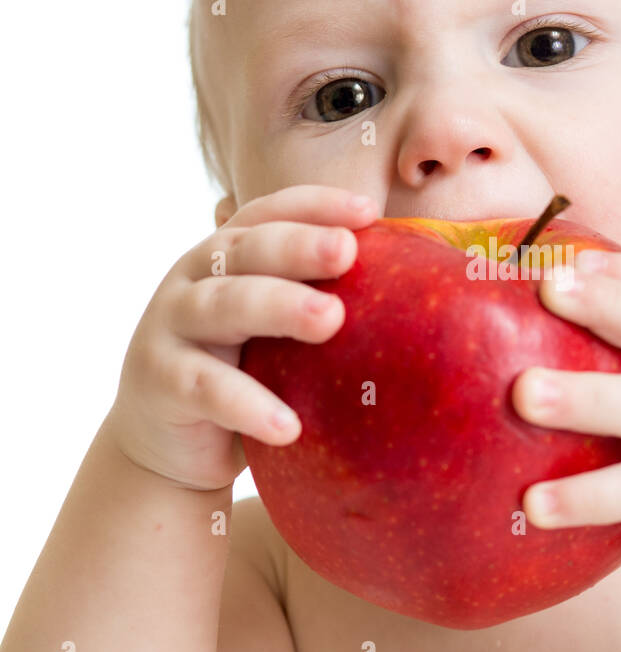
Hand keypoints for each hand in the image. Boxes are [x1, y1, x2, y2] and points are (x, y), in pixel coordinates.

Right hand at [107, 185, 377, 491]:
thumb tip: (428, 294)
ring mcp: (171, 326)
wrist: (171, 446)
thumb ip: (326, 305)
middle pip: (246, 250)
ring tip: (330, 319)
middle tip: (347, 251)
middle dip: (298, 246)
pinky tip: (290, 426)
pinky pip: (207, 388)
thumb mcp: (280, 335)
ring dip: (278, 307)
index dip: (315, 206)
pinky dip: (249, 404)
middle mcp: (195, 277)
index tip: (369, 211)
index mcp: (229, 255)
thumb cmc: (245, 374)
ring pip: (223, 305)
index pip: (269, 213)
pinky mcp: (160, 381)